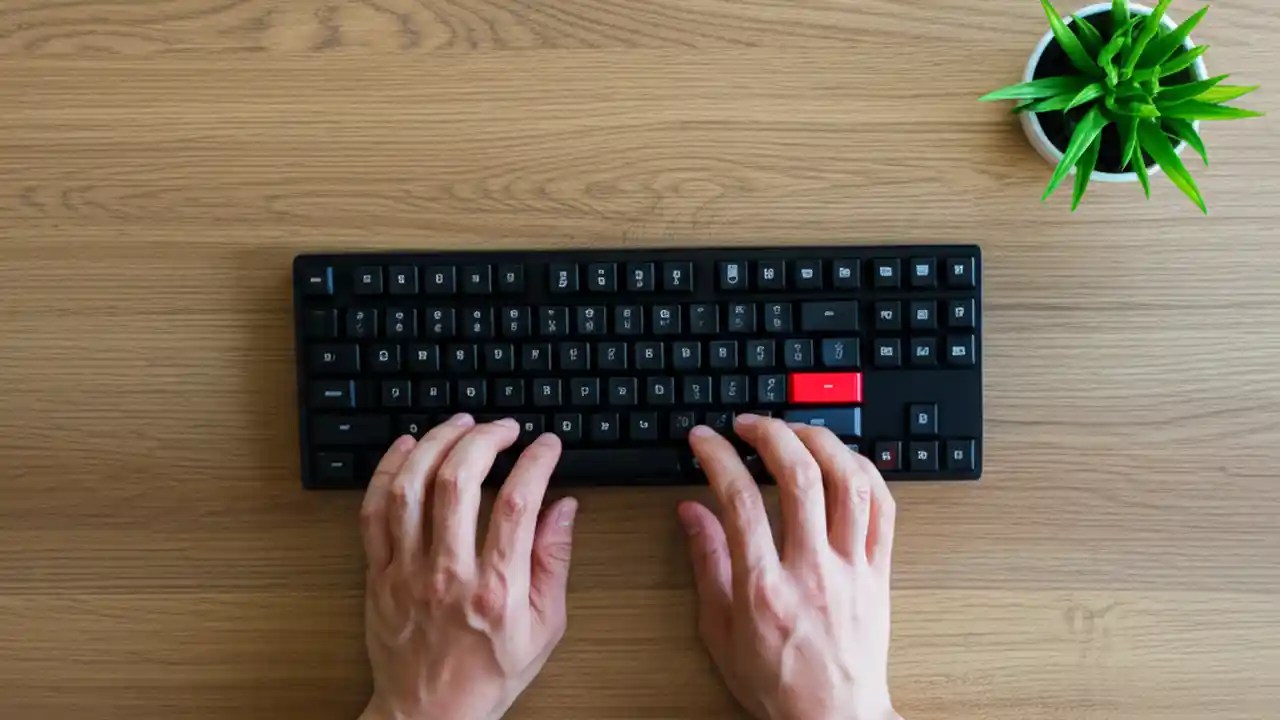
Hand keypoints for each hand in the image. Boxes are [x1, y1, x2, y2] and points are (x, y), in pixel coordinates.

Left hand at [358, 414, 578, 719]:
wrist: (430, 714)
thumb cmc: (489, 674)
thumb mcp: (544, 627)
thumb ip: (554, 563)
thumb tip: (564, 508)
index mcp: (496, 590)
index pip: (517, 505)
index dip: (535, 462)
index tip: (546, 445)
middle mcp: (448, 575)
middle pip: (458, 484)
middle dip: (483, 440)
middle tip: (502, 428)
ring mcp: (406, 572)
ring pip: (411, 489)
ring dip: (435, 444)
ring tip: (460, 426)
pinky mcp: (378, 573)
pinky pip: (374, 511)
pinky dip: (388, 470)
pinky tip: (408, 447)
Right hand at [678, 415, 900, 719]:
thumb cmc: (776, 684)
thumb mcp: (719, 632)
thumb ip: (706, 565)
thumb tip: (692, 512)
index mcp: (764, 589)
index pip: (740, 501)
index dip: (718, 457)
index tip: (704, 439)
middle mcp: (812, 572)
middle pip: (800, 478)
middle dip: (770, 434)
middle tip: (748, 423)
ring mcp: (852, 570)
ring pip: (849, 483)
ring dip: (821, 442)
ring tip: (796, 430)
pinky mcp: (879, 572)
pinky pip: (883, 508)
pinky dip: (865, 471)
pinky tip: (842, 459)